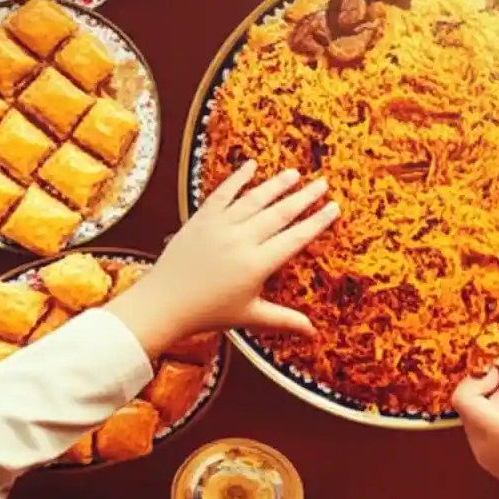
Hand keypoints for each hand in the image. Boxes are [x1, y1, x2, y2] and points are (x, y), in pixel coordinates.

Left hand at [108, 162, 338, 354]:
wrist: (165, 302)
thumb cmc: (208, 313)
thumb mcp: (249, 316)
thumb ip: (283, 320)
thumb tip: (313, 333)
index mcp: (257, 265)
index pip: (295, 238)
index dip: (316, 222)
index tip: (334, 208)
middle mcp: (242, 241)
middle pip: (280, 213)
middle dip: (304, 197)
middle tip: (322, 184)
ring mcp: (220, 227)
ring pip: (254, 199)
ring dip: (276, 184)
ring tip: (294, 173)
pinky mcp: (202, 219)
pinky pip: (223, 193)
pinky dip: (238, 178)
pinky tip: (252, 165)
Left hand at [453, 365, 498, 498]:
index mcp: (494, 433)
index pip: (463, 397)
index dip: (479, 376)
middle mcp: (483, 446)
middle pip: (470, 403)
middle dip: (489, 381)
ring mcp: (488, 456)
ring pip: (479, 415)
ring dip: (495, 396)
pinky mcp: (497, 461)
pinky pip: (488, 429)